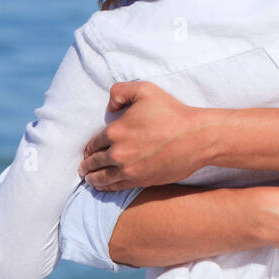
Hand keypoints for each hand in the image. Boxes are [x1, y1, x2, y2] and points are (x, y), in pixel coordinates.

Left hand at [79, 80, 212, 189]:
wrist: (195, 137)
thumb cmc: (172, 112)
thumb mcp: (145, 90)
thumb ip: (120, 91)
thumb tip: (109, 108)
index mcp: (116, 131)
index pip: (94, 143)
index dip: (89, 148)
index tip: (87, 151)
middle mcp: (118, 153)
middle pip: (95, 162)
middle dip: (87, 165)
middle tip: (83, 168)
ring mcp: (130, 169)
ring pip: (103, 177)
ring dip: (93, 178)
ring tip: (89, 179)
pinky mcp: (141, 181)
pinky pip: (117, 187)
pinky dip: (106, 188)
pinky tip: (103, 187)